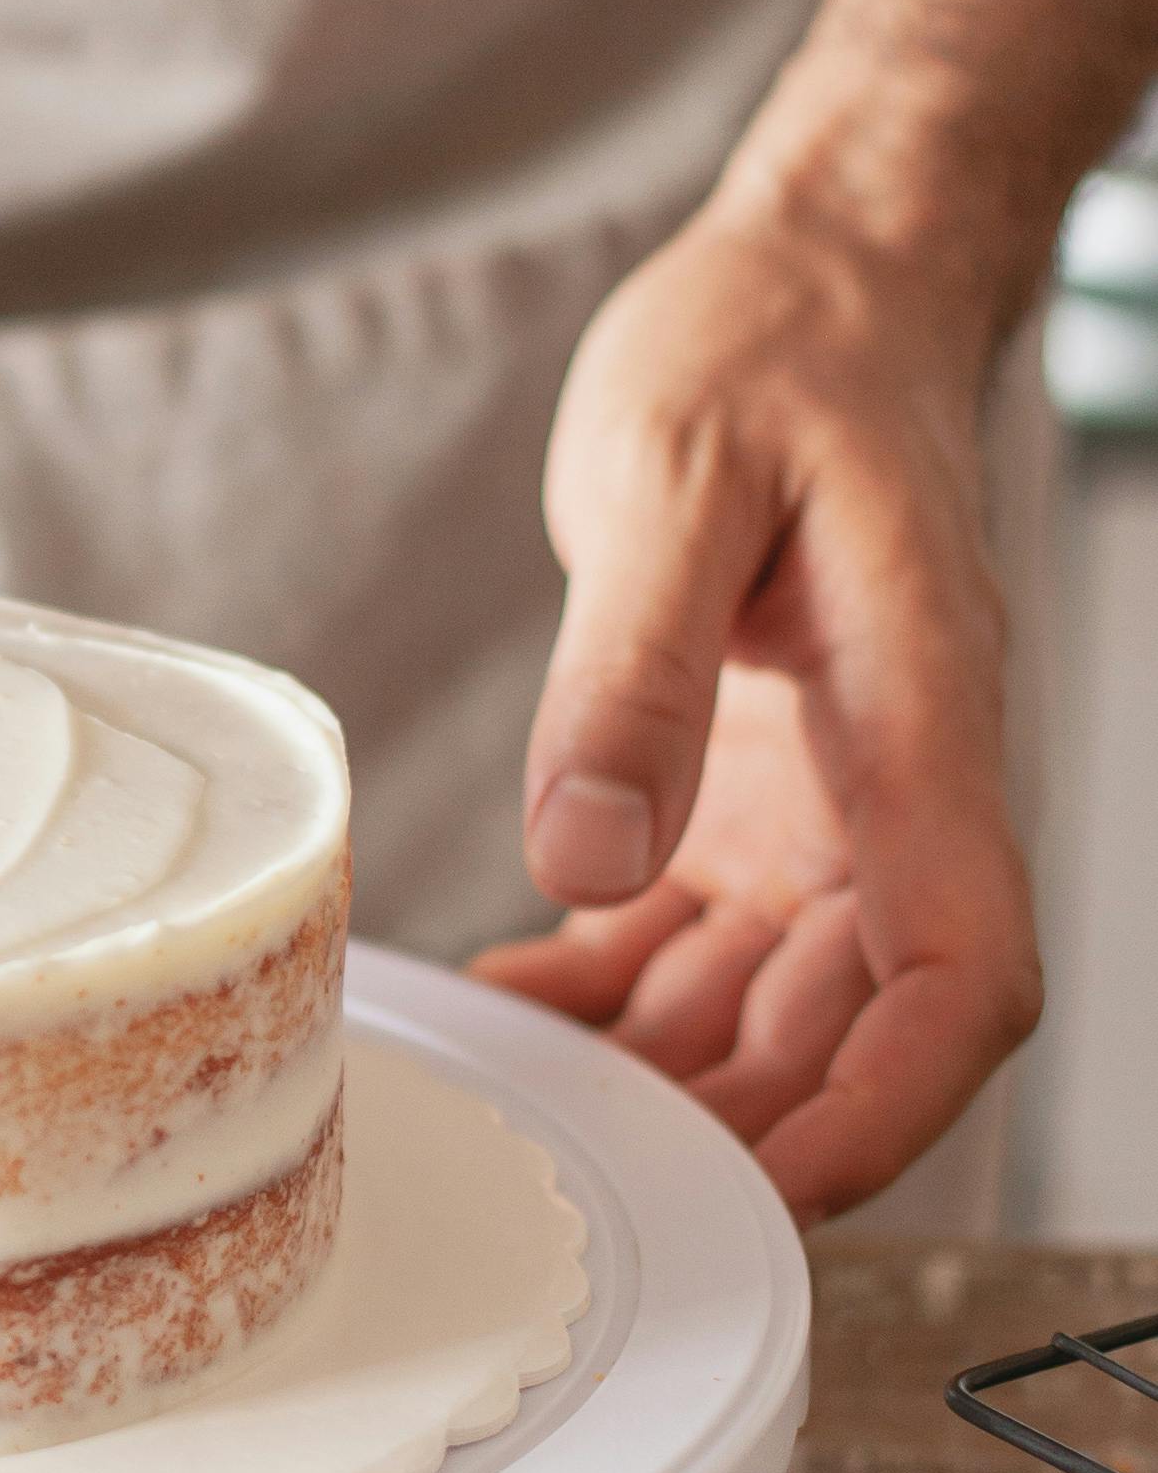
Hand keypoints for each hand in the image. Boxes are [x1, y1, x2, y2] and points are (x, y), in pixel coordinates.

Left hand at [468, 203, 1040, 1218]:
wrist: (813, 283)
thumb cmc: (771, 346)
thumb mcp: (672, 481)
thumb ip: (632, 671)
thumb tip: (593, 857)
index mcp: (923, 727)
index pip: (959, 976)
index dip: (889, 1110)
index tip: (781, 1190)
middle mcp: (895, 791)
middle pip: (854, 1029)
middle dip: (743, 1129)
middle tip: (576, 1177)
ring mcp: (829, 802)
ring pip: (774, 1003)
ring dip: (668, 1074)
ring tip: (521, 1101)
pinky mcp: (755, 786)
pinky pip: (700, 936)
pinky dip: (616, 993)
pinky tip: (513, 1005)